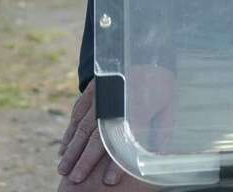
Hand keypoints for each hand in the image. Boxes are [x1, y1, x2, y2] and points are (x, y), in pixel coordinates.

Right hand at [58, 68, 176, 186]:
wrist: (146, 54)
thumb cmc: (159, 85)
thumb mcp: (168, 106)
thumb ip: (162, 132)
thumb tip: (158, 157)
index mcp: (137, 107)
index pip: (124, 140)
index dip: (116, 162)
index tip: (109, 181)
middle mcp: (115, 102)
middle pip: (97, 135)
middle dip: (85, 160)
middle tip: (76, 179)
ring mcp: (100, 95)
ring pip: (82, 126)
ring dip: (72, 149)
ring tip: (64, 169)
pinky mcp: (91, 91)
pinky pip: (77, 114)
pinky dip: (69, 132)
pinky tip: (64, 148)